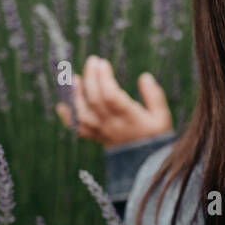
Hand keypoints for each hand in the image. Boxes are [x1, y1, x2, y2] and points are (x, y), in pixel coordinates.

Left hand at [54, 55, 172, 147]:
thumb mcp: (162, 116)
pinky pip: (78, 129)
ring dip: (76, 95)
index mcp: (129, 117)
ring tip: (74, 78)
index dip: (104, 78)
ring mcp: (102, 132)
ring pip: (83, 114)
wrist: (146, 163)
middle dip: (91, 78)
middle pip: (95, 100)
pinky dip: (68, 118)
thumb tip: (145, 77)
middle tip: (92, 60)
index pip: (111, 96)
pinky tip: (62, 105)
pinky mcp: (96, 137)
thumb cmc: (156, 136)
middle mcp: (112, 125)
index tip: (103, 63)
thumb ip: (154, 96)